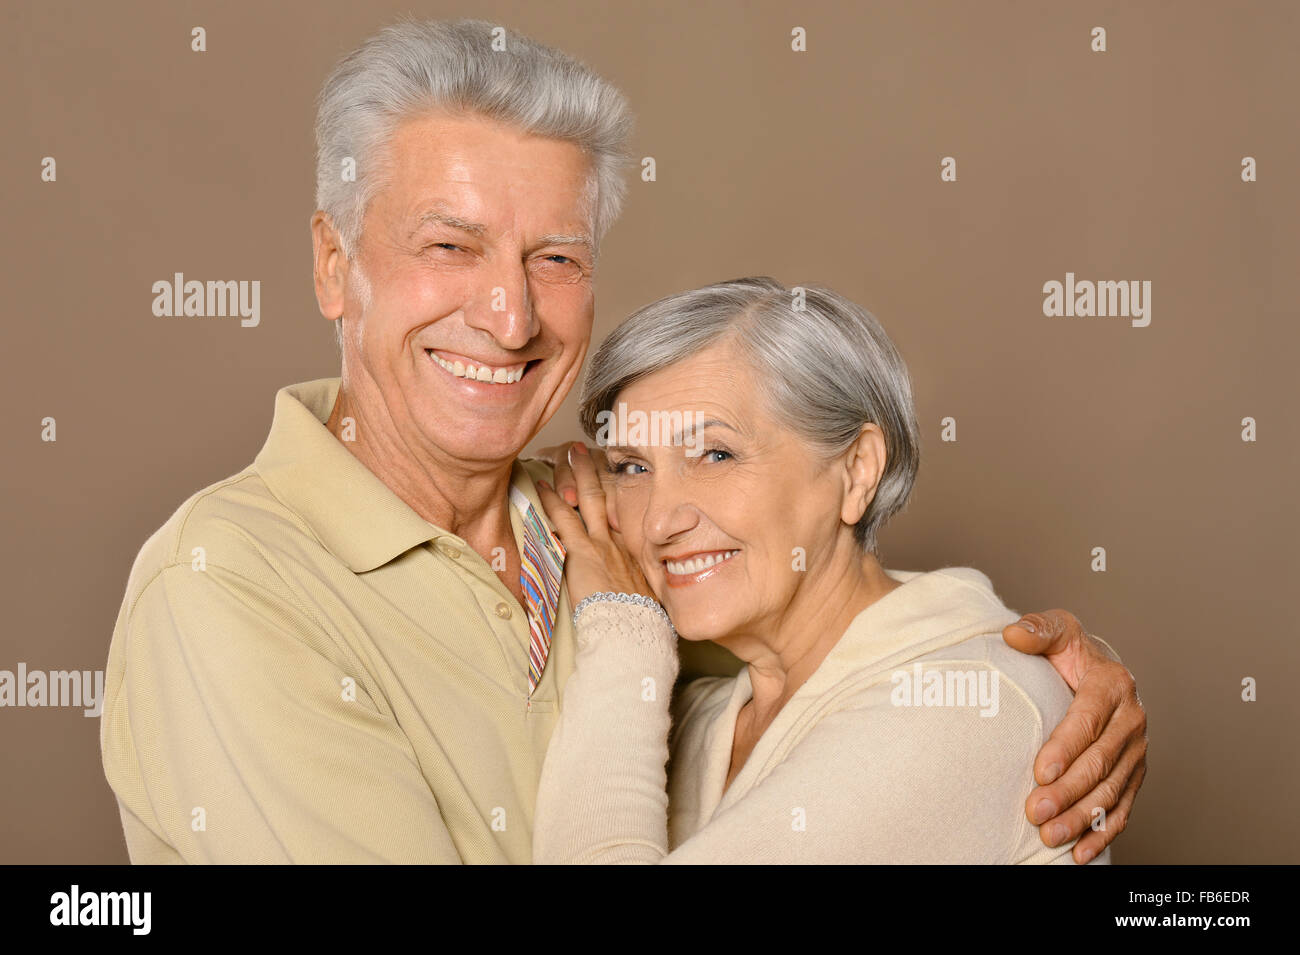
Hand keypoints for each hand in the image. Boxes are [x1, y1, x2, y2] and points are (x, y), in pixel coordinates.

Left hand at [535, 442, 649, 605]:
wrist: (631, 629)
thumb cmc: (636, 620)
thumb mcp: (642, 595)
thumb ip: (632, 584)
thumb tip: (630, 589)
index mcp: (629, 550)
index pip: (615, 512)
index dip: (607, 491)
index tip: (600, 476)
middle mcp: (616, 540)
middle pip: (605, 496)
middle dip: (593, 471)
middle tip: (582, 450)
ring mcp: (600, 543)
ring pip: (587, 498)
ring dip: (574, 473)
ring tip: (565, 453)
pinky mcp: (582, 552)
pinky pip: (564, 519)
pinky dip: (551, 501)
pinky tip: (541, 486)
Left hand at [1003, 609, 1147, 863]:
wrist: (1097, 669)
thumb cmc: (1069, 653)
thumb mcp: (1057, 631)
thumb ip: (1038, 629)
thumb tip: (1014, 634)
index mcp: (1112, 684)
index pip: (1088, 720)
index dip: (1065, 748)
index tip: (1040, 772)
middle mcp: (1132, 719)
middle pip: (1100, 763)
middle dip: (1068, 792)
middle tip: (1035, 812)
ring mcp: (1136, 750)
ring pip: (1111, 791)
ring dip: (1082, 818)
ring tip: (1050, 836)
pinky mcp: (1134, 772)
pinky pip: (1123, 808)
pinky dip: (1104, 832)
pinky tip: (1080, 851)